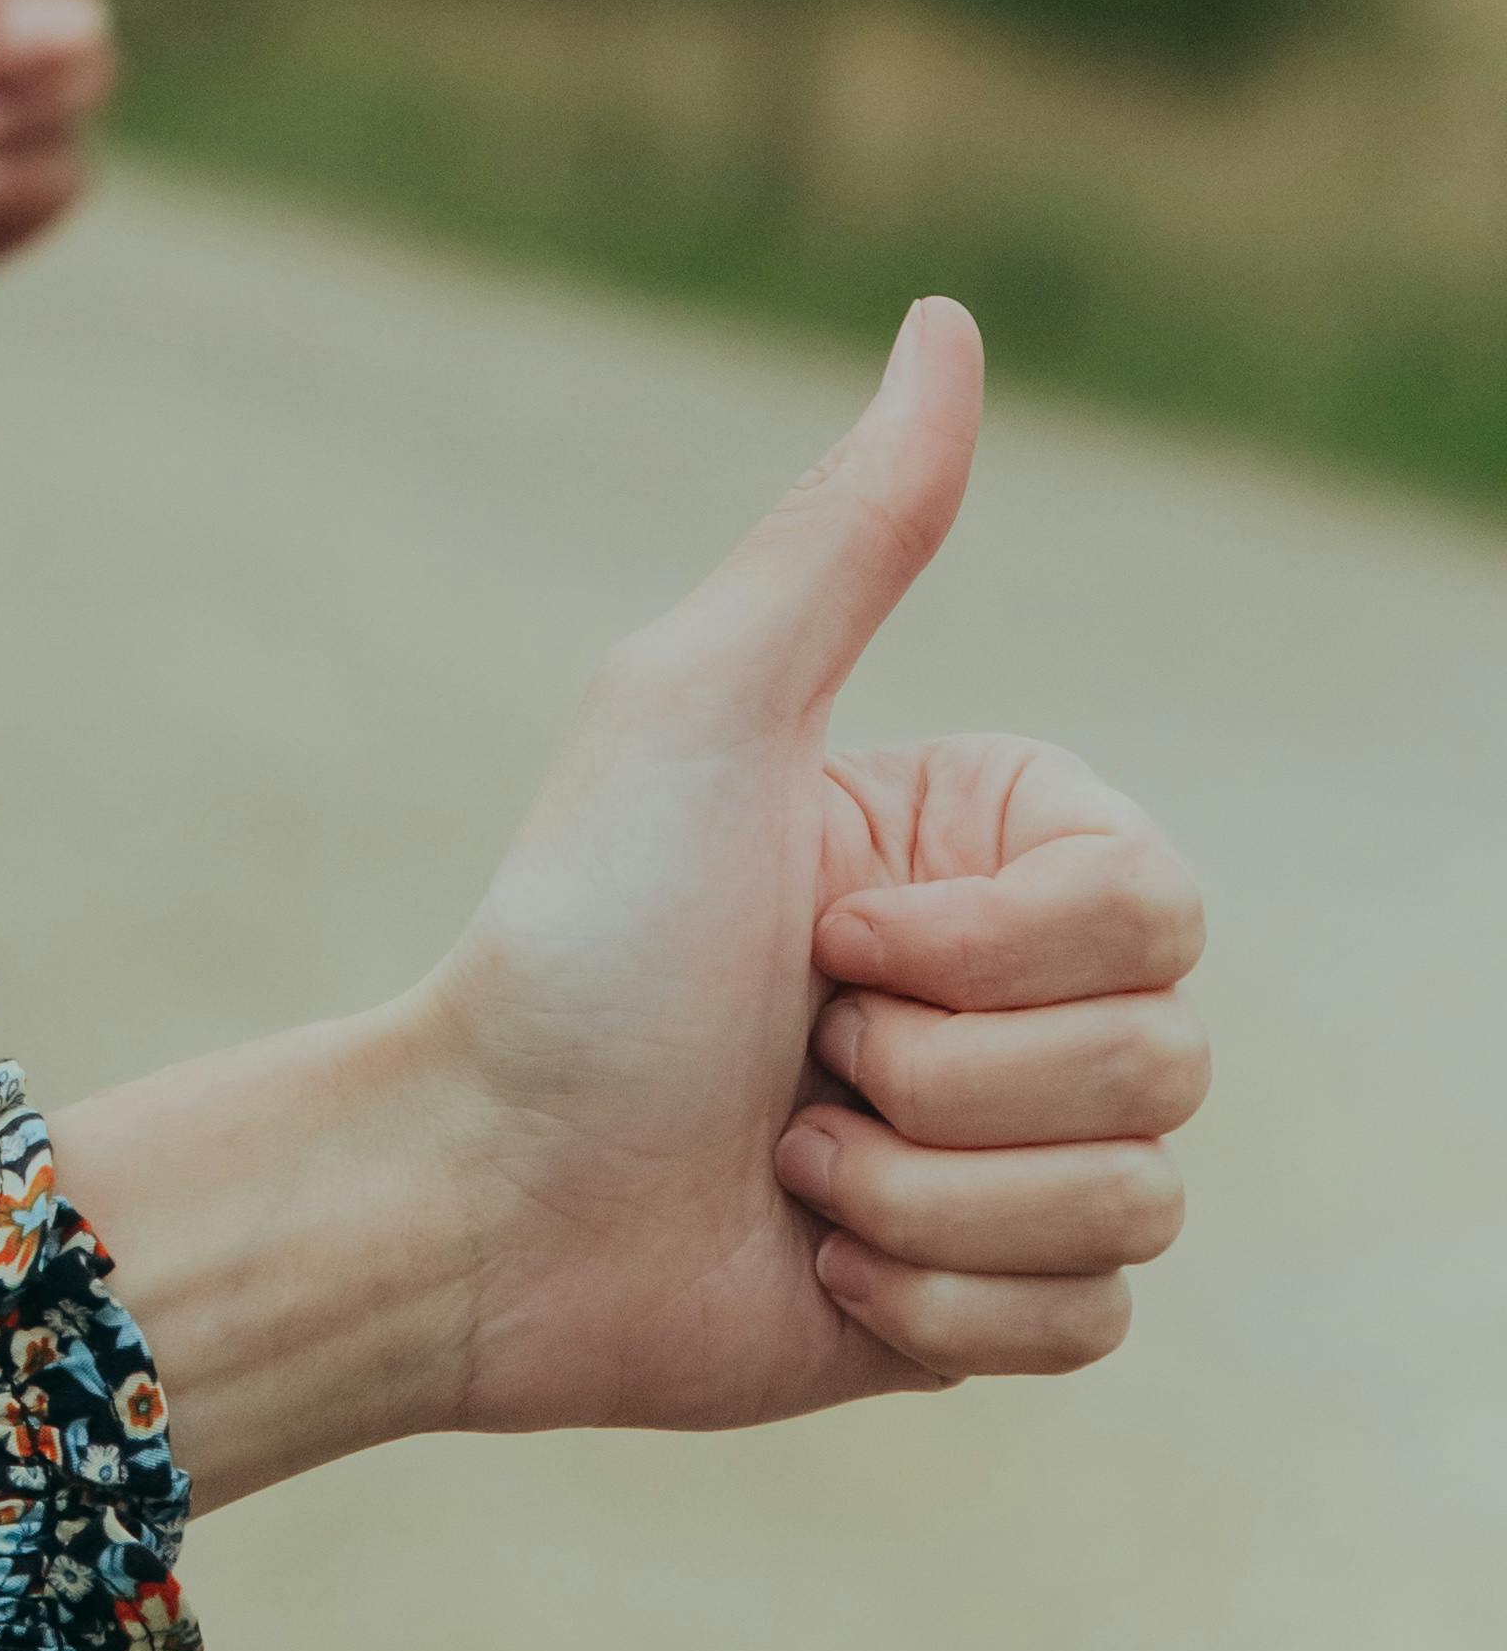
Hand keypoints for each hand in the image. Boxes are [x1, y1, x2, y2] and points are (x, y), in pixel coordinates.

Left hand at [56, 302, 1208, 1502]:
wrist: (486, 1193)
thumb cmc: (585, 937)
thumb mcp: (708, 706)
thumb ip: (852, 530)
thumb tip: (945, 324)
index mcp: (987, 849)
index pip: (1159, 906)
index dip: (996, 949)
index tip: (828, 934)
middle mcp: (1018, 991)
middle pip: (1163, 1059)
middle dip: (948, 1077)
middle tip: (795, 1052)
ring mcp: (1010, 1148)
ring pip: (1137, 1201)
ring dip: (926, 1195)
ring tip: (787, 1153)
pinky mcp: (986, 1299)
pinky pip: (1085, 1327)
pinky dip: (932, 1303)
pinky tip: (809, 1254)